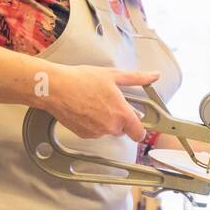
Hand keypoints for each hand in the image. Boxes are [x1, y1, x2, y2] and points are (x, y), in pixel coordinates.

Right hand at [41, 64, 159, 140]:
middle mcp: (110, 126)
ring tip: (96, 103)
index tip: (138, 121)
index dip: (140, 128)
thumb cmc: (81, 80)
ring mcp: (96, 132)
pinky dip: (93, 123)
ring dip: (106, 121)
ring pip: (108, 130)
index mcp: (121, 113)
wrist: (56, 88)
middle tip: (111, 103)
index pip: (139, 133)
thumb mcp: (113, 75)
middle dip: (120, 119)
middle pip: (123, 130)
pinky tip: (87, 109)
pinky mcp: (83, 134)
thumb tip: (153, 76)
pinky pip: (94, 132)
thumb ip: (137, 78)